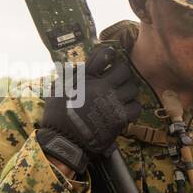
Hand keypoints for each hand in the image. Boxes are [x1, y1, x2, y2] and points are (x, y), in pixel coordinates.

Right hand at [36, 43, 140, 173]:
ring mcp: (113, 102)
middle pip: (124, 70)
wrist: (63, 139)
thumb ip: (71, 75)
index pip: (104, 55)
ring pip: (133, 88)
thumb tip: (82, 66)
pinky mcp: (120, 118)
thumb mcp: (59, 87)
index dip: (108, 53)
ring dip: (128, 89)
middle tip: (118, 78)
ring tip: (122, 94)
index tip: (110, 55)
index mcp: (85, 77)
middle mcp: (102, 87)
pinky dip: (132, 106)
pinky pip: (136, 107)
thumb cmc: (57, 113)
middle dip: (122, 72)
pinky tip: (125, 108)